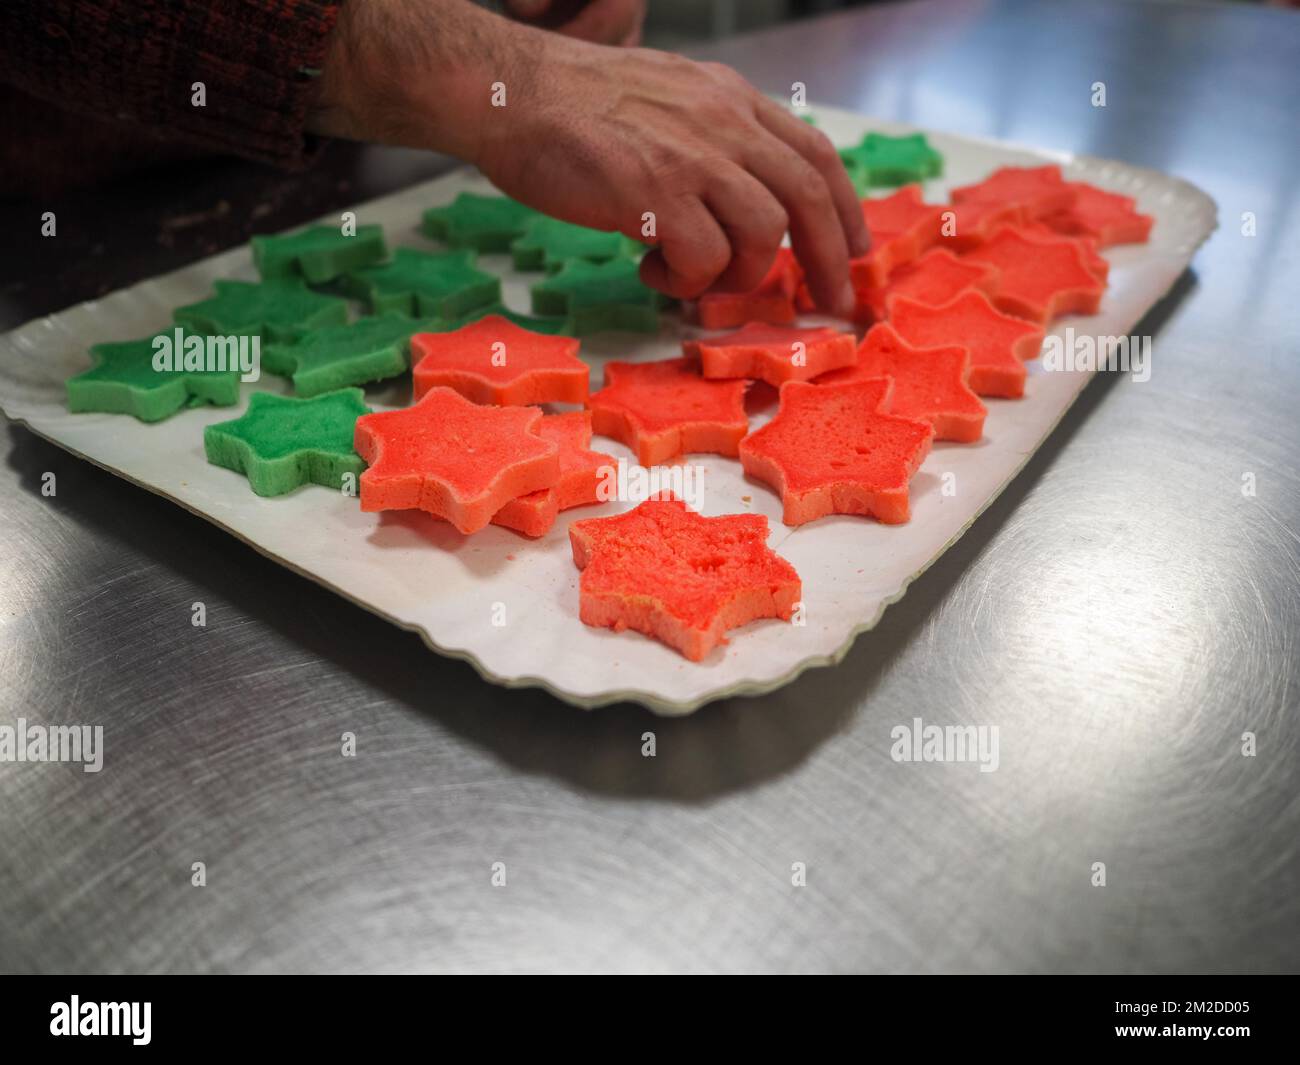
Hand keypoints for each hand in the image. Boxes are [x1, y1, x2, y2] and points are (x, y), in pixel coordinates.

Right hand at [311, 1, 866, 315]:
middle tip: (827, 302)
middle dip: (828, 258)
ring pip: (763, 234)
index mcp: (729, 100)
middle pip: (807, 197)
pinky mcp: (655, 193)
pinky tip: (650, 269)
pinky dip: (687, 281)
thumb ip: (708, 140)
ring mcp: (691, 156)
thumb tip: (736, 200)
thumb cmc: (572, 107)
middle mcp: (723, 122)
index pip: (812, 153)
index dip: (844, 209)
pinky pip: (704, 259)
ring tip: (695, 280)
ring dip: (738, 274)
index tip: (854, 250)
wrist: (509, 92)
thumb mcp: (664, 101)